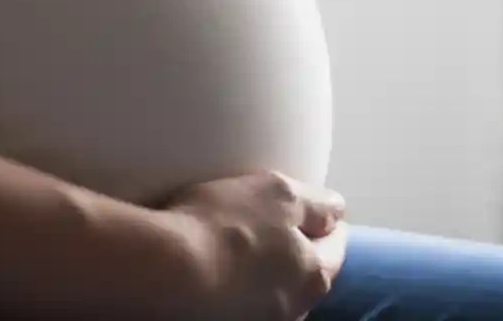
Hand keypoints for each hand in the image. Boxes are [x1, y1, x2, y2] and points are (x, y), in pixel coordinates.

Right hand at [160, 171, 347, 320]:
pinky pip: (243, 305)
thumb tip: (337, 211)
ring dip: (266, 276)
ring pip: (274, 295)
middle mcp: (295, 310)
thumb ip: (316, 202)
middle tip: (279, 230)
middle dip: (298, 254)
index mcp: (314, 276)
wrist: (165, 271)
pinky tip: (221, 275)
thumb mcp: (278, 193)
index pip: (336, 248)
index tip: (317, 212)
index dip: (327, 225)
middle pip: (306, 276)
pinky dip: (239, 290)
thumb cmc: (226, 225)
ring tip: (245, 254)